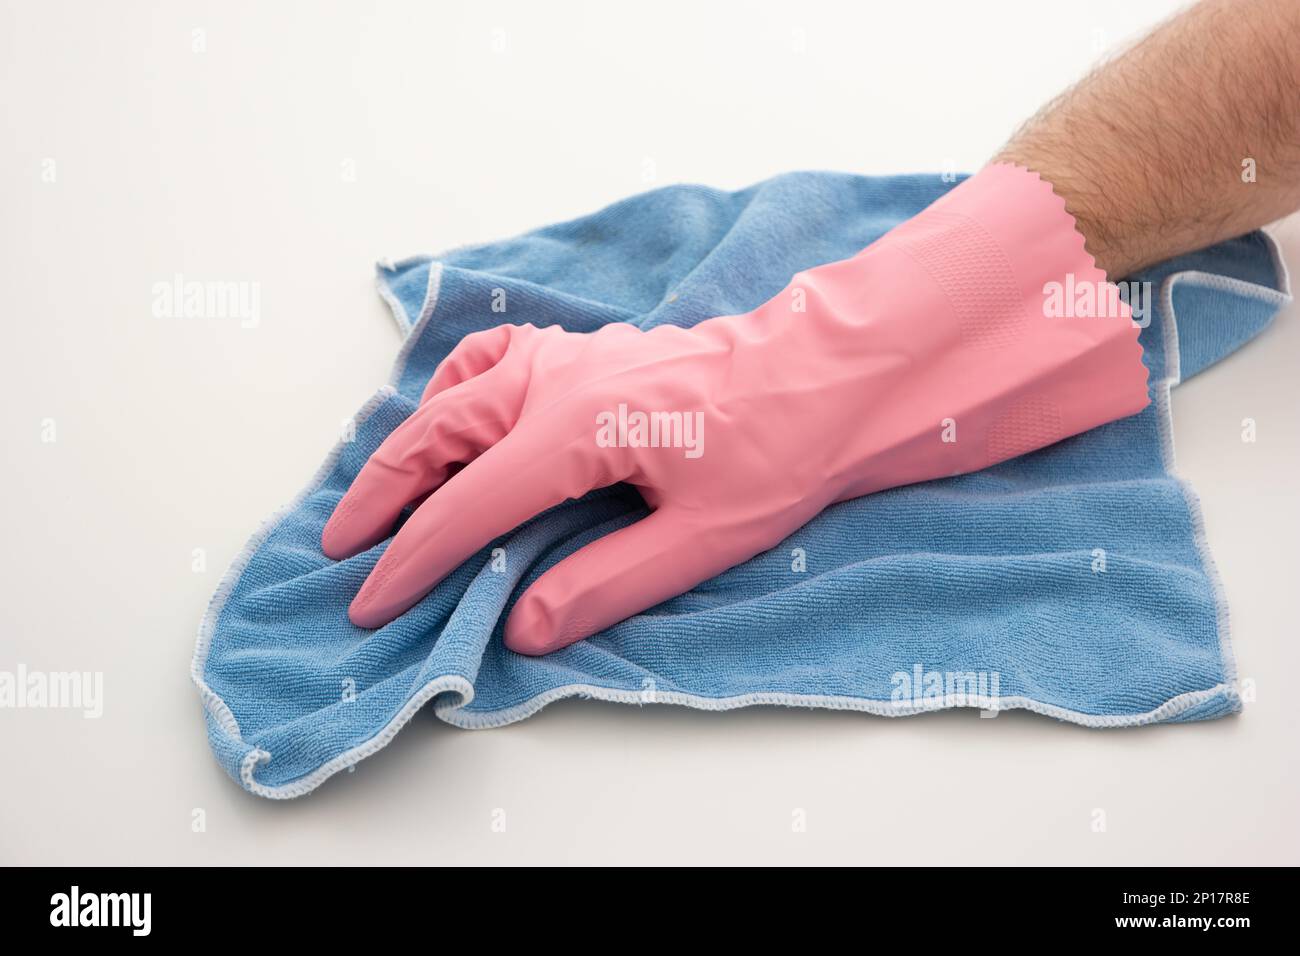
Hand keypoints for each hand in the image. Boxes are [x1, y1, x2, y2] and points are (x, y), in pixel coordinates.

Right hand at [323, 164, 1147, 653]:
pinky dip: (456, 385)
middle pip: (436, 436)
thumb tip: (522, 625)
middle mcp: (557, 382)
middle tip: (340, 548)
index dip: (411, 560)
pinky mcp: (589, 351)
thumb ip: (605, 583)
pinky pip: (496, 357)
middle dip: (381, 495)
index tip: (367, 601)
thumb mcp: (700, 538)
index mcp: (576, 429)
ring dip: (407, 440)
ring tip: (378, 492)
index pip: (467, 507)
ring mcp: (570, 356)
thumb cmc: (779, 450)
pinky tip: (455, 413)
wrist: (828, 376)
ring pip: (456, 390)